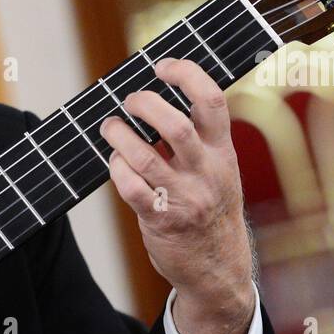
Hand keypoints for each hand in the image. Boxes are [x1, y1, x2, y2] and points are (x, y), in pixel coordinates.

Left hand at [98, 57, 255, 333]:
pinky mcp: (162, 220)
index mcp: (223, 152)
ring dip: (119, 135)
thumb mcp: (219, 170)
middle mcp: (206, 171)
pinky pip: (132, 188)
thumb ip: (200, 138)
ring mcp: (184, 197)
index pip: (212, 101)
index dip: (186, 75)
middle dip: (145, 104)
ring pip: (145, 156)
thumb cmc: (210, 208)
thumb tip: (160, 97)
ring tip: (110, 127)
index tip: (162, 66)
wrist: (219, 267)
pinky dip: (117, 170)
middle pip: (175, 125)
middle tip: (130, 101)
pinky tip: (115, 163)